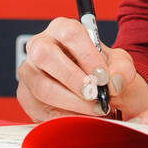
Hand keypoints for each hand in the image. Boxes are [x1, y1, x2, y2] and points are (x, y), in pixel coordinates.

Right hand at [16, 18, 147, 121]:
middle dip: (72, 79)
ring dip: (71, 103)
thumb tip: (112, 82)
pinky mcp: (25, 95)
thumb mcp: (120, 65)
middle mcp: (40, 46)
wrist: (96, 92)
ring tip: (93, 110)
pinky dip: (64, 117)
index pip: (69, 33)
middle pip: (45, 55)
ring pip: (42, 87)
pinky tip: (81, 118)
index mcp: (62, 29)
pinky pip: (39, 108)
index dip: (87, 55)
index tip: (102, 77)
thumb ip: (122, 69)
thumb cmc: (103, 73)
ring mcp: (29, 71)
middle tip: (94, 95)